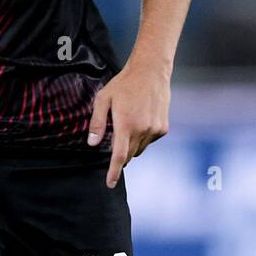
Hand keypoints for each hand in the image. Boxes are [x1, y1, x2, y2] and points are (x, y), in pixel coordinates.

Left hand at [87, 61, 170, 188]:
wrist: (151, 71)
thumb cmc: (124, 84)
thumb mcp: (103, 99)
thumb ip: (97, 122)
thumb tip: (92, 143)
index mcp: (126, 125)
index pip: (119, 156)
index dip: (114, 172)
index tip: (110, 183)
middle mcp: (143, 130)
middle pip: (129, 154)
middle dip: (121, 153)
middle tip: (116, 135)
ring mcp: (155, 130)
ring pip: (139, 149)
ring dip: (132, 144)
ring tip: (129, 122)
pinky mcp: (163, 128)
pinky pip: (149, 141)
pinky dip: (143, 137)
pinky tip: (140, 119)